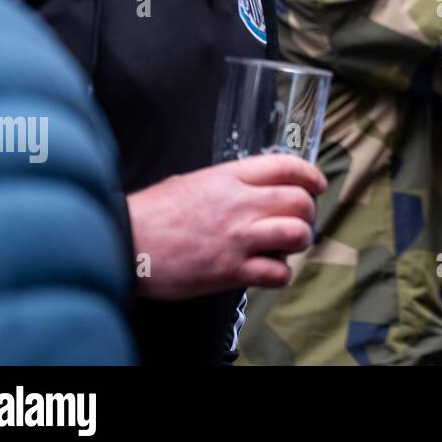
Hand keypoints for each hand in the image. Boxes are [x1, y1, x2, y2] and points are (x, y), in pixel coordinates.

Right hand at [127, 154, 327, 298]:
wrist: (124, 241)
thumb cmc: (153, 213)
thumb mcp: (193, 182)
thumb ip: (228, 183)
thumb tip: (252, 190)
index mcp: (230, 176)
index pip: (287, 166)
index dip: (310, 175)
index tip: (317, 184)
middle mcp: (240, 204)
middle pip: (299, 201)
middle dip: (308, 212)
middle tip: (301, 221)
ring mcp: (238, 238)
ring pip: (296, 234)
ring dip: (300, 241)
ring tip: (289, 246)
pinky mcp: (230, 271)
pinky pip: (277, 273)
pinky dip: (281, 275)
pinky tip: (271, 272)